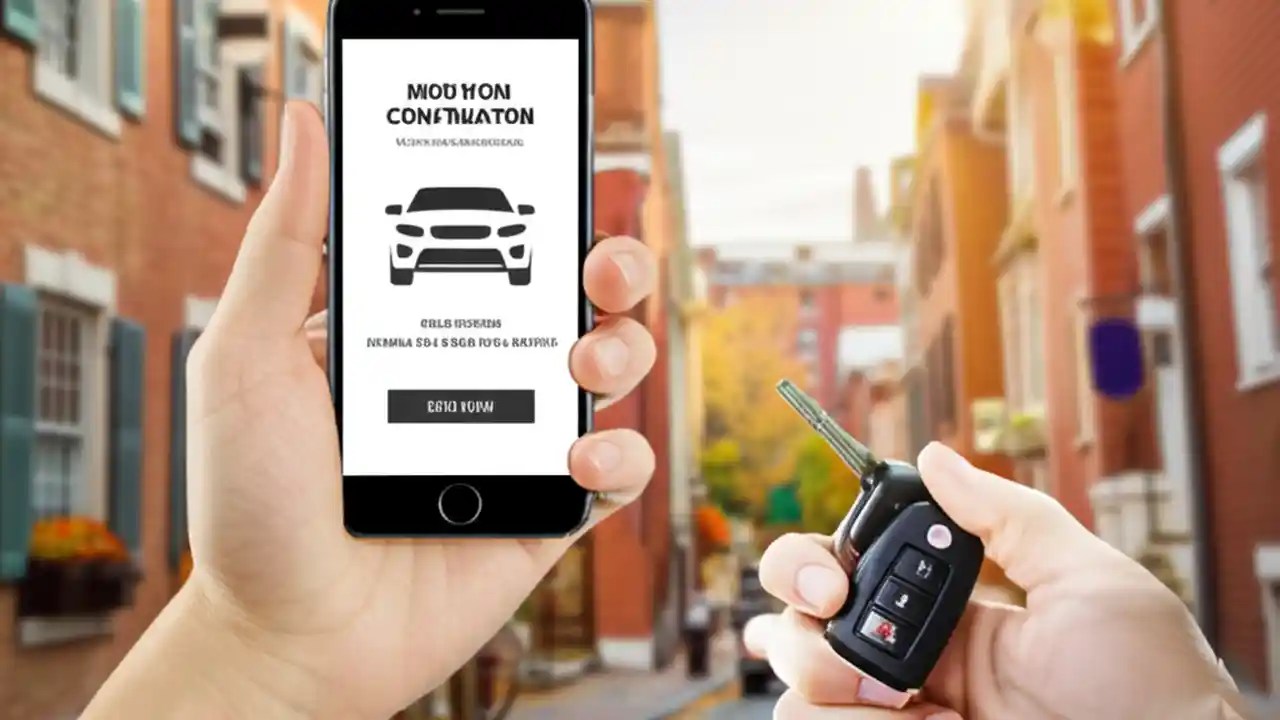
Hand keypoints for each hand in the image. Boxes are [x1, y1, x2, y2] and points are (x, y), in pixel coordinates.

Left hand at [85, 102, 658, 719]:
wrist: (284, 634)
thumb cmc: (251, 502)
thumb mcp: (248, 355)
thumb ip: (286, 242)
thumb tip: (305, 123)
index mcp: (419, 332)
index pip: (497, 252)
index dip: (540, 213)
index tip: (554, 184)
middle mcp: (477, 380)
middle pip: (576, 302)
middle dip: (611, 269)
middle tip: (599, 269)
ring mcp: (516, 446)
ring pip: (613, 374)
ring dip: (622, 350)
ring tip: (581, 366)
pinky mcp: (546, 513)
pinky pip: (618, 469)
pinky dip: (618, 454)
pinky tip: (572, 459)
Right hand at [744, 443, 1250, 719]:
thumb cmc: (1150, 687)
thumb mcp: (1088, 581)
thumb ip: (1008, 516)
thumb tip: (936, 456)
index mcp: (946, 608)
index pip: (841, 570)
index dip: (810, 563)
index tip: (834, 579)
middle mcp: (911, 662)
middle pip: (796, 627)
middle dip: (802, 626)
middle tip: (847, 638)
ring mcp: (899, 716)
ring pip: (799, 694)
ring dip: (831, 687)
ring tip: (903, 705)